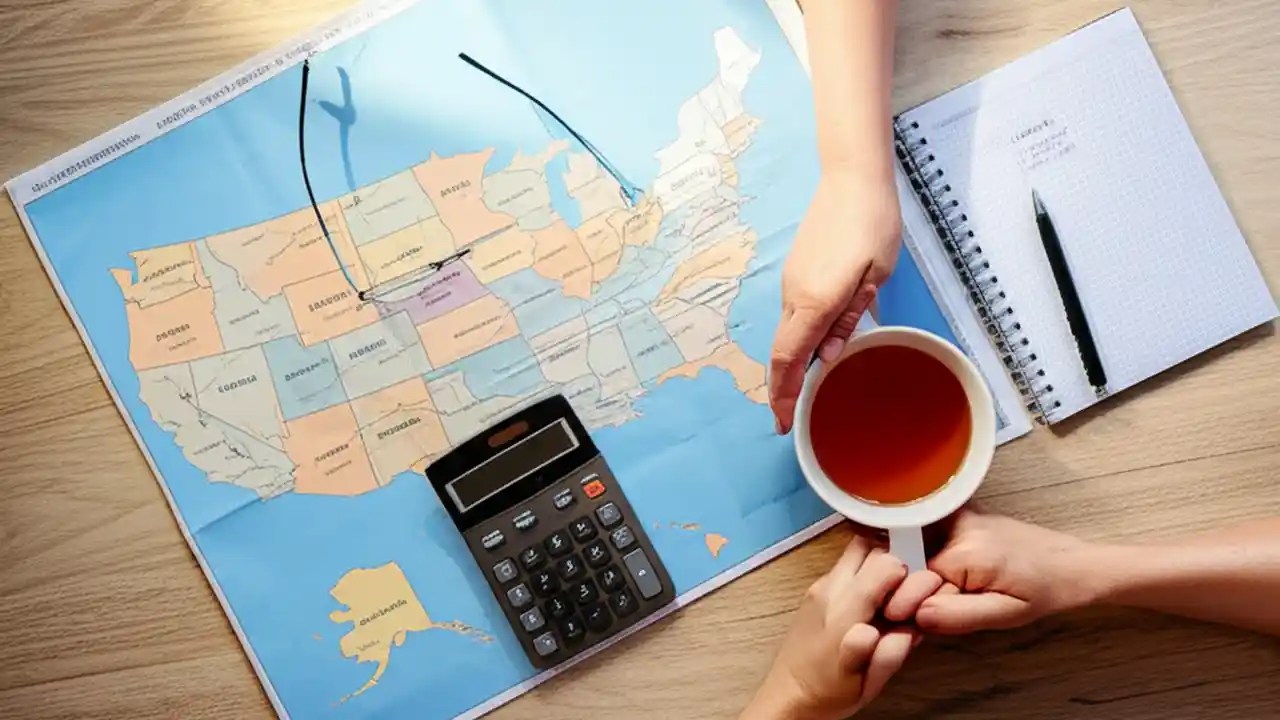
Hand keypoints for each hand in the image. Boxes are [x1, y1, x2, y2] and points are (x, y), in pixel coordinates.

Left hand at [741, 535, 915, 719]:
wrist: (789, 694)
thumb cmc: (828, 693)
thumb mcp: (867, 685)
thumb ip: (890, 654)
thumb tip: (907, 628)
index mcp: (843, 616)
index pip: (884, 565)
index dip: (906, 575)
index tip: (912, 598)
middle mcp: (828, 593)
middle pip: (869, 547)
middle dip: (892, 562)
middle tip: (899, 593)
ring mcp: (819, 588)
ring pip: (855, 551)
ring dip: (875, 565)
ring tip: (883, 597)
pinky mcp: (815, 590)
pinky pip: (844, 566)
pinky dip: (862, 573)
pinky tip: (866, 602)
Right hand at [769, 169, 900, 432]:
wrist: (852, 177)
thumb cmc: (872, 224)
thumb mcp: (874, 276)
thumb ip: (850, 317)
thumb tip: (829, 357)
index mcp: (815, 299)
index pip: (788, 358)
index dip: (782, 394)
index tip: (782, 423)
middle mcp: (794, 294)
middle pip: (781, 352)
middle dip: (782, 388)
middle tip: (790, 418)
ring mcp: (791, 282)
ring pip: (787, 333)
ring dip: (792, 364)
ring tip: (805, 391)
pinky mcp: (795, 271)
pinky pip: (794, 316)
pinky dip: (798, 341)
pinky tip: (816, 350)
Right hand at [883, 509, 1103, 633]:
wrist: (1073, 564)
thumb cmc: (1044, 591)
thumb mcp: (1006, 615)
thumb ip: (957, 616)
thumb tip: (915, 614)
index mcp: (967, 553)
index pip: (914, 583)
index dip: (919, 603)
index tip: (935, 615)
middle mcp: (958, 527)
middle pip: (913, 563)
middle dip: (923, 587)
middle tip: (956, 600)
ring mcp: (959, 515)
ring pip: (918, 548)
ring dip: (926, 570)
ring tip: (962, 583)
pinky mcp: (962, 513)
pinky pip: (929, 535)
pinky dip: (929, 552)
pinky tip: (953, 566)